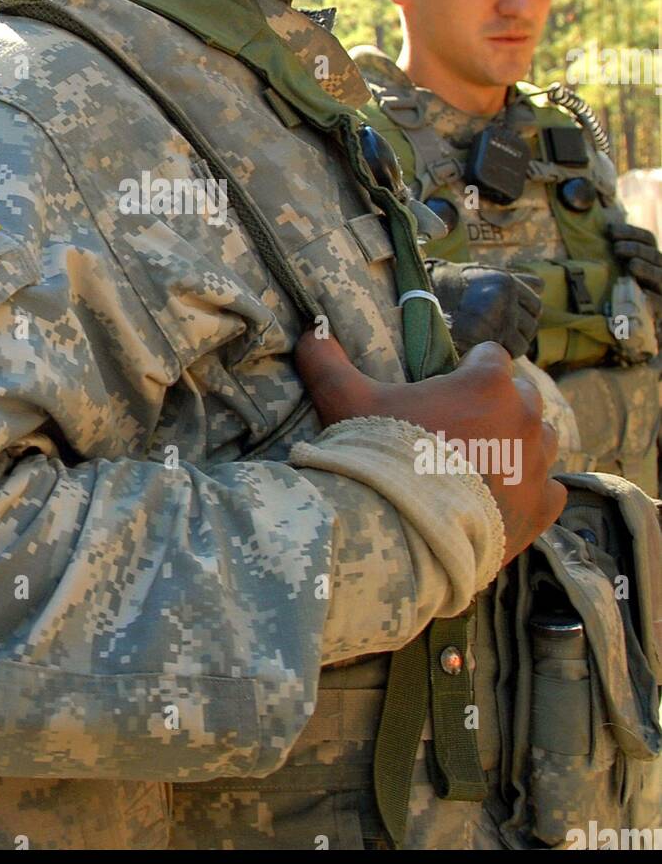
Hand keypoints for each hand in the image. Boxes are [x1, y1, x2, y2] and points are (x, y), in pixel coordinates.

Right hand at [293, 333, 565, 564]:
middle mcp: (524, 415)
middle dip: (499, 403)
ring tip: (484, 460)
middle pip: (522, 394)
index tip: (449, 385)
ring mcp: (537, 463)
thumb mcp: (347, 403)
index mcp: (486, 382)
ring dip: (520, 442)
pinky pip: (553, 488)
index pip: (491, 356)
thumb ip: (329, 364)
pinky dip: (534, 489)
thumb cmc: (380, 456)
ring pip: (543, 438)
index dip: (469, 367)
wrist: (403, 532)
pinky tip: (506, 497)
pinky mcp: (542, 508)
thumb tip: (310, 330)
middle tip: (461, 426)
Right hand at [426, 259, 541, 358]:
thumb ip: (517, 280)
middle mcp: (504, 299)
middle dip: (518, 333)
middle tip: (499, 334)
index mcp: (507, 283)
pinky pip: (499, 355)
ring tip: (491, 343)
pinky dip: (493, 355)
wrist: (424, 296)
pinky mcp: (481, 337)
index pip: (536, 307)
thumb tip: (542, 285)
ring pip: (519, 346)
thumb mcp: (488, 275)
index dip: (525, 316)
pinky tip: (481, 349)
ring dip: (509, 347)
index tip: (511, 320)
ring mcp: (494, 319)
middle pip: (530, 328)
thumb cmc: (459, 287)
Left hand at [607, 221, 661, 296]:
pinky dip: (654, 297)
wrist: (639, 319)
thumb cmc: (624, 289)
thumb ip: (615, 253)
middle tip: (616, 248)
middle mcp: (660, 269)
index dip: (631, 232)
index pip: (647, 239)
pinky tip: (644, 292)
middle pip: (653, 255)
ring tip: (631, 265)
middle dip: (635, 249)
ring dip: (646, 269)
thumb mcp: (620, 268)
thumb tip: (602, 232)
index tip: (611, 230)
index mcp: (650, 257)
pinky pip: (661, 301)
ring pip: (659, 275)